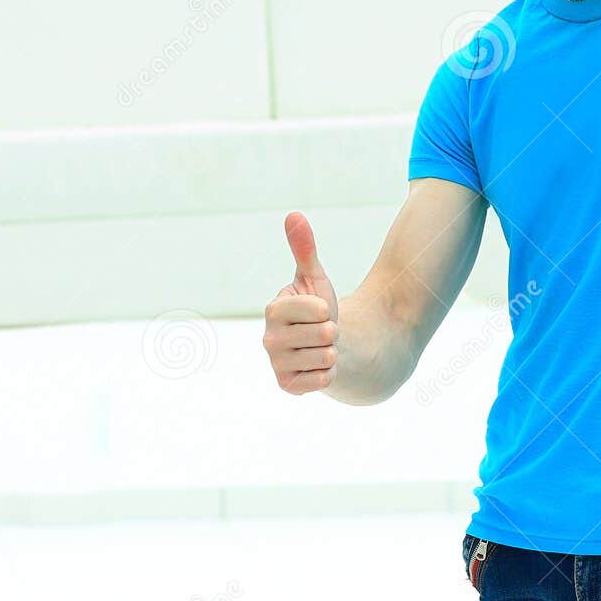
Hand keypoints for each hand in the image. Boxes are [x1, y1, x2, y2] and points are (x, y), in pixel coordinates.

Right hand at [262, 211, 339, 394]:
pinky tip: (319, 368)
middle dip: (332, 333)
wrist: (327, 347)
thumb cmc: (319, 310)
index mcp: (273, 309)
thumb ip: (305, 249)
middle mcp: (268, 338)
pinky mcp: (287, 386)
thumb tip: (293, 215)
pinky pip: (323, 380)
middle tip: (322, 332)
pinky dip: (329, 374)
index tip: (320, 311)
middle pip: (324, 334)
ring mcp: (276, 364)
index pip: (316, 309)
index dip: (327, 309)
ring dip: (332, 353)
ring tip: (321, 348)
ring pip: (325, 357)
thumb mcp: (315, 279)